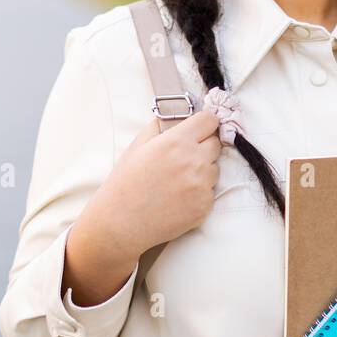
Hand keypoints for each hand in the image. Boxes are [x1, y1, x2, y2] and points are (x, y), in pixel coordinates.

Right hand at [74, 110, 222, 268]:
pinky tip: (179, 197)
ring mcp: (201, 185)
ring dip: (203, 170)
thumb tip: (174, 113)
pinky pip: (211, 191)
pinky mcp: (204, 205)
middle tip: (184, 158)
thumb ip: (159, 126)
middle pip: (216, 143)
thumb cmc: (125, 183)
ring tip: (177, 181)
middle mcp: (193, 161)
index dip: (205, 123)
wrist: (120, 223)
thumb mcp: (137, 146)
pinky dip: (200, 192)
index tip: (201, 128)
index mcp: (176, 141)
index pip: (209, 120)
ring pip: (215, 168)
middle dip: (204, 146)